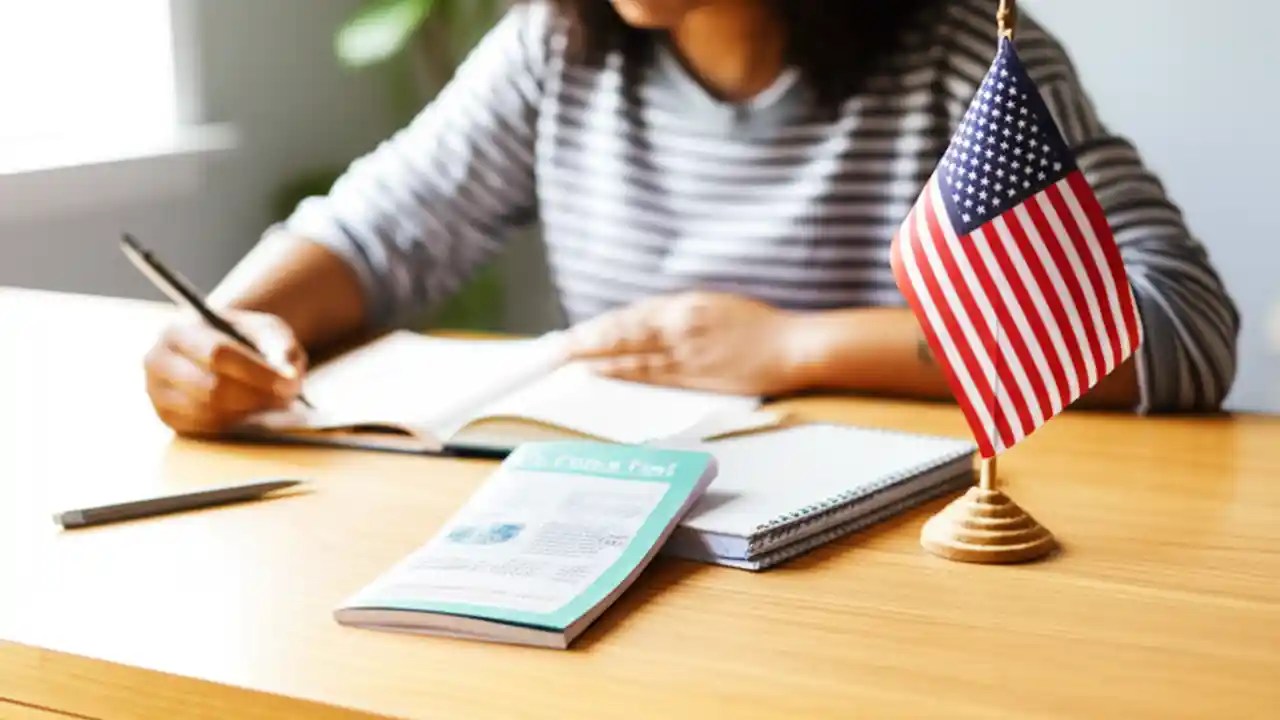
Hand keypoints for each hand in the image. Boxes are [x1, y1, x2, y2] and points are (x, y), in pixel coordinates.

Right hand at [144, 310, 307, 435]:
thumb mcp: (265, 329)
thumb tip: (287, 374)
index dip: (256, 371)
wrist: (219, 351)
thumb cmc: (244, 338)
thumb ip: (279, 344)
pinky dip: (236, 423)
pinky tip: (254, 411)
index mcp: (179, 331)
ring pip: (210, 412)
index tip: (289, 381)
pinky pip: (207, 429)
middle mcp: (159, 363)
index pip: (217, 354)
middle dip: (255, 396)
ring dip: (249, 412)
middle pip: (211, 388)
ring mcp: (159, 394)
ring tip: (275, 402)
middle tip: (287, 398)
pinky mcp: (169, 419)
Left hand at [564, 292, 809, 395]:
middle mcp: (679, 321)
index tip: (578, 332)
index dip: (602, 325)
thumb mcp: (719, 310)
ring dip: (592, 352)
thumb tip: (656, 327)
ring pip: (627, 346)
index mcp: (686, 304)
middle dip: (585, 337)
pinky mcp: (693, 370)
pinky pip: (646, 369)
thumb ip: (685, 318)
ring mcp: (684, 346)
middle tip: (555, 346)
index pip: (632, 315)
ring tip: (564, 357)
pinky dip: (618, 368)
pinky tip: (596, 369)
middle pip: (621, 328)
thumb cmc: (763, 329)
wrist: (794, 346)